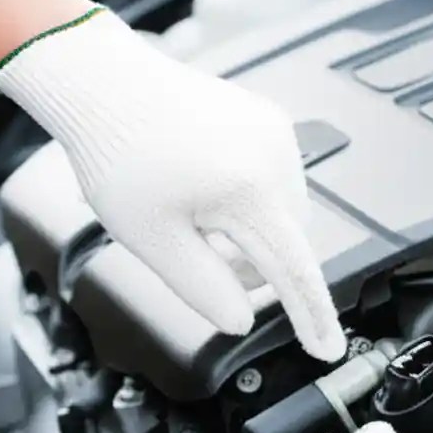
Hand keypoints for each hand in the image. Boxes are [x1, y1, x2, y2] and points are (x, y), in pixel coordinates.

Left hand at [0, 8, 345, 360]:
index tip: (328, 348)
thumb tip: (239, 321)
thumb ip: (203, 287)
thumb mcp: (153, 240)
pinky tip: (204, 186)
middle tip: (197, 253)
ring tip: (193, 212)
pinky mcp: (268, 120)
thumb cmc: (119, 155)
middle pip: (287, 242)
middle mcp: (273, 157)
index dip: (312, 317)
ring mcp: (275, 133)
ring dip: (250, 230)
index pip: (293, 271)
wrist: (104, 84)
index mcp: (247, 191)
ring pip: (282, 212)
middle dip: (252, 264)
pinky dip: (248, 197)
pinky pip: (274, 178)